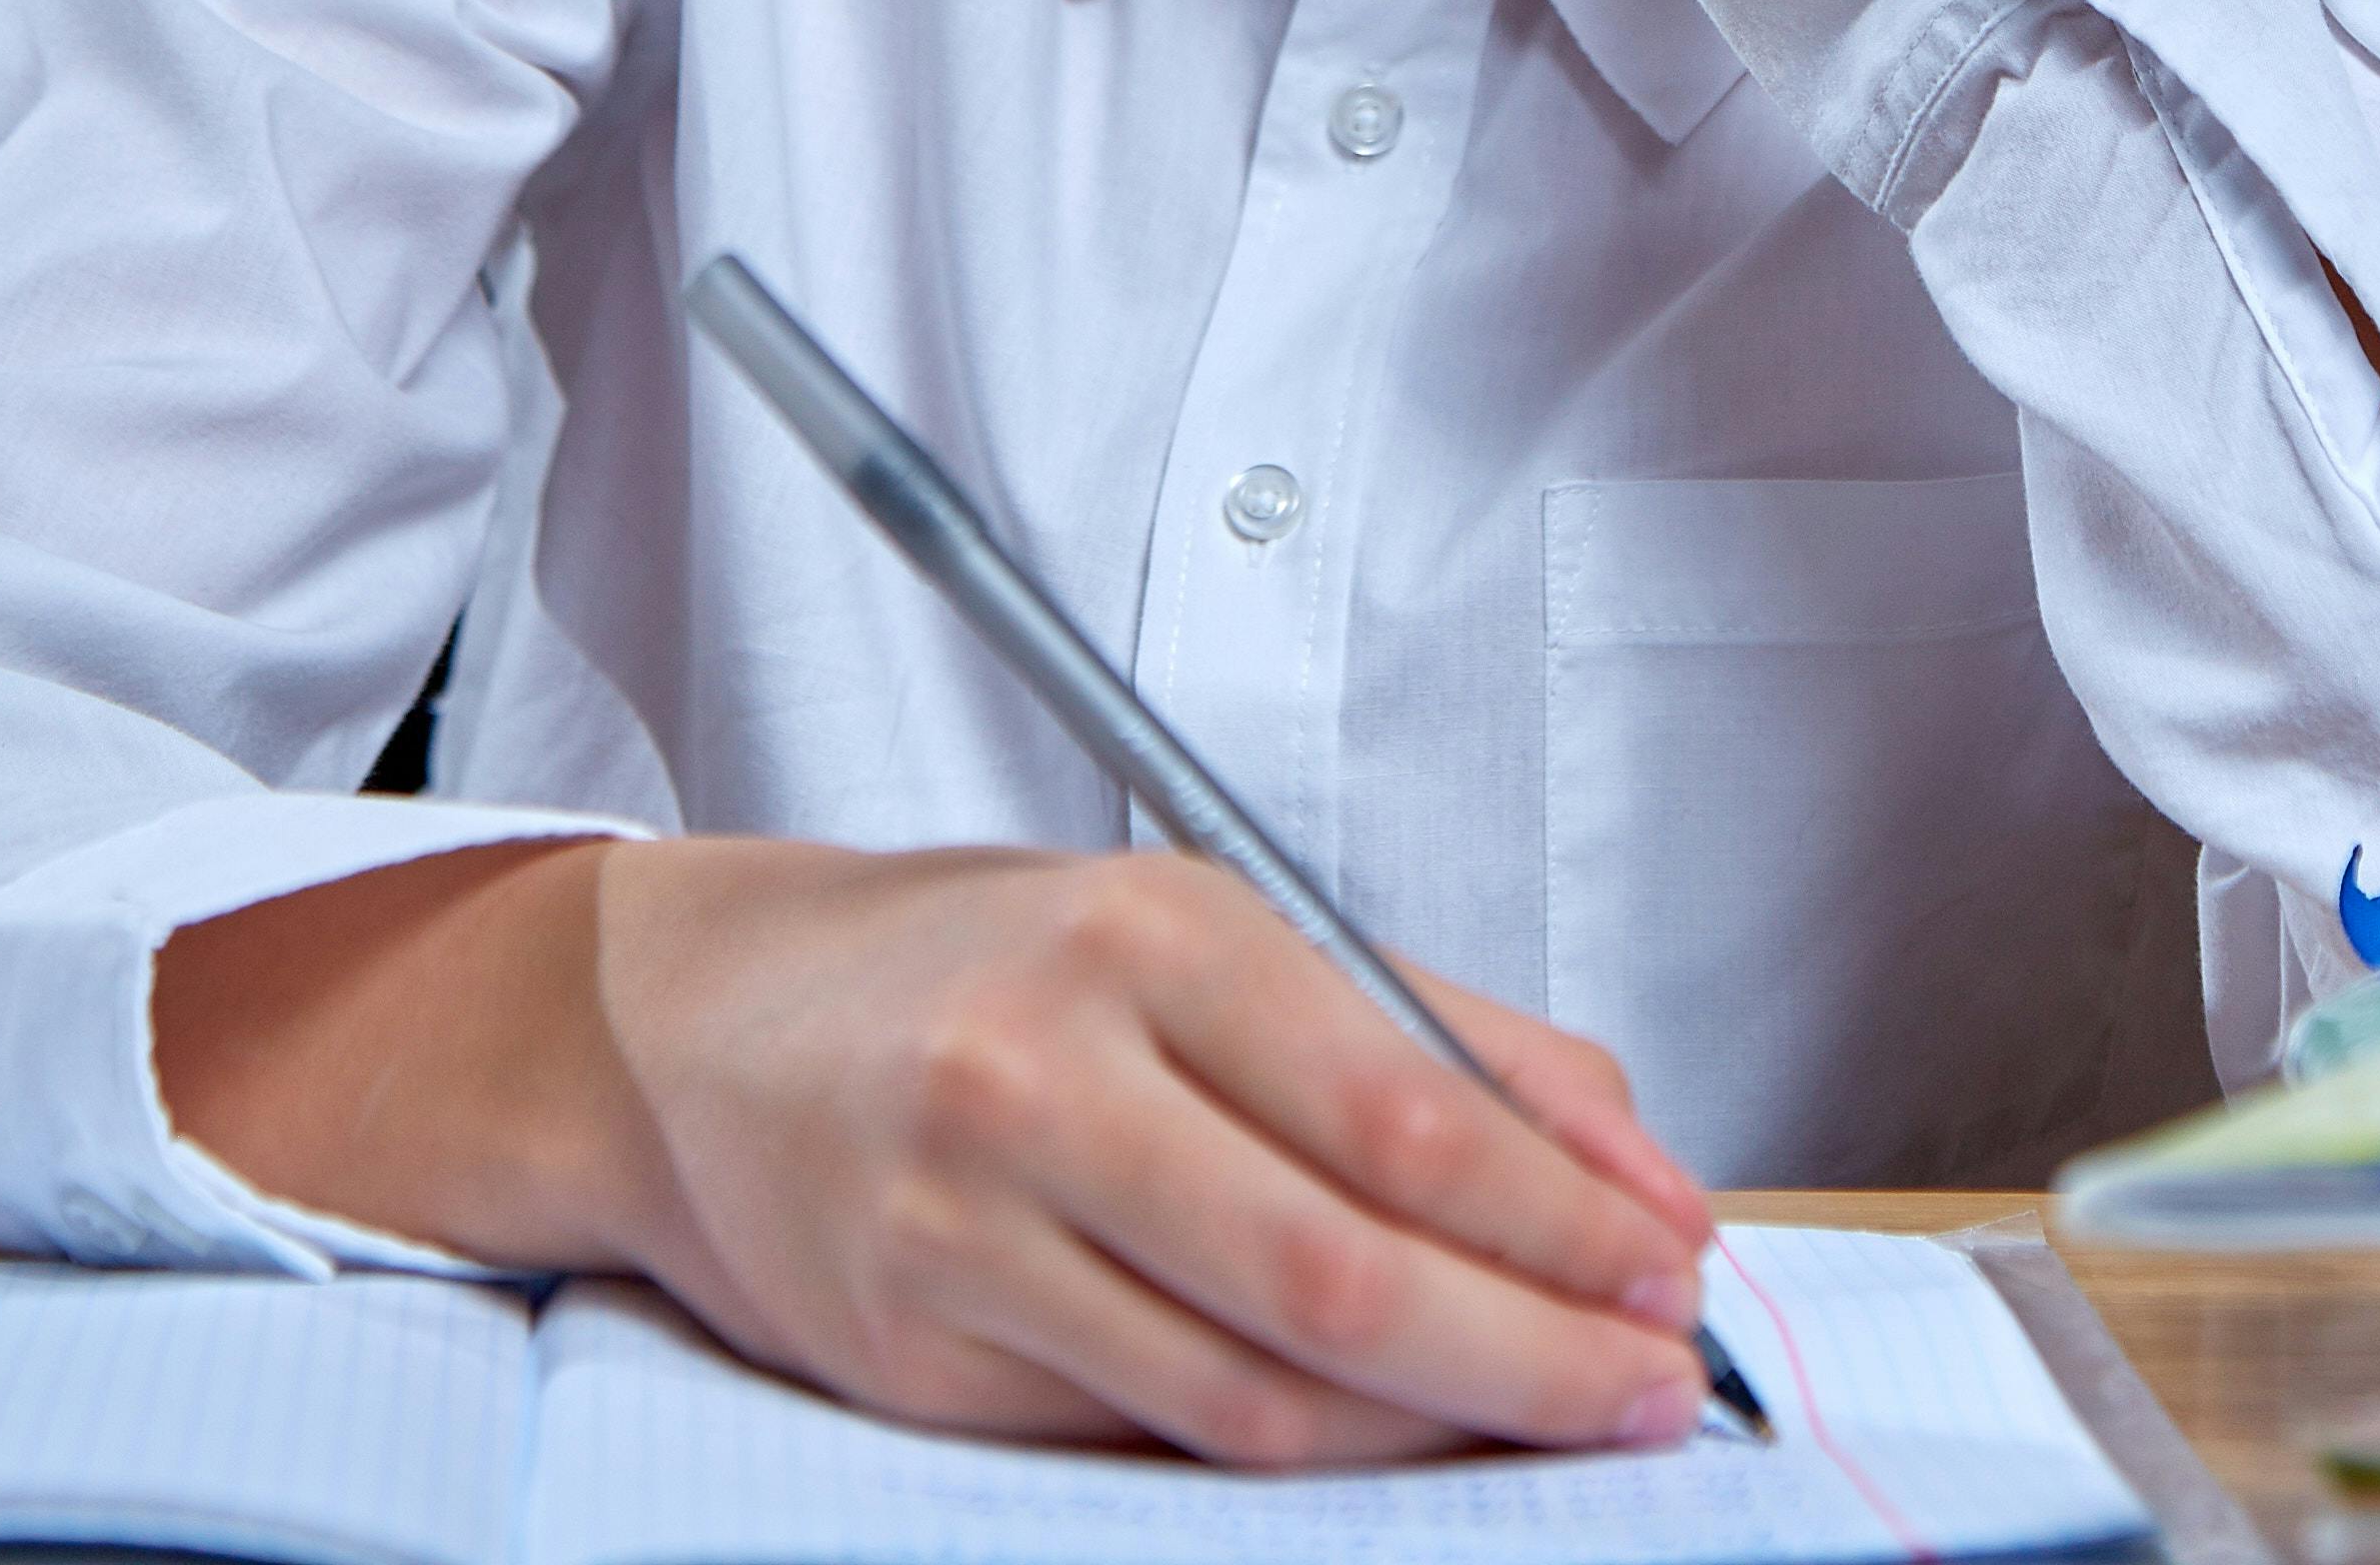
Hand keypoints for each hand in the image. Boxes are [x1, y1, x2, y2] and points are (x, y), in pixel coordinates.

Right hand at [153, 836, 1721, 1464]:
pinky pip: (1150, 1435)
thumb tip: (1635, 1172)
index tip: (1674, 1271)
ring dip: (1432, 1428)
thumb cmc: (995, 964)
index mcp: (1145, 934)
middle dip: (1531, 1354)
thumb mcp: (1221, 929)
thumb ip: (1442, 1038)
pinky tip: (1383, 1431)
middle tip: (1650, 1386)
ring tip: (1547, 1419)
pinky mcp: (913, 1357)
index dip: (1565, 1220)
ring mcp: (962, 1228)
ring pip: (1251, 1392)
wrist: (705, 1027)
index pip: (1407, 1113)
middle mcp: (1041, 1075)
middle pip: (1342, 1273)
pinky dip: (1295, 1450)